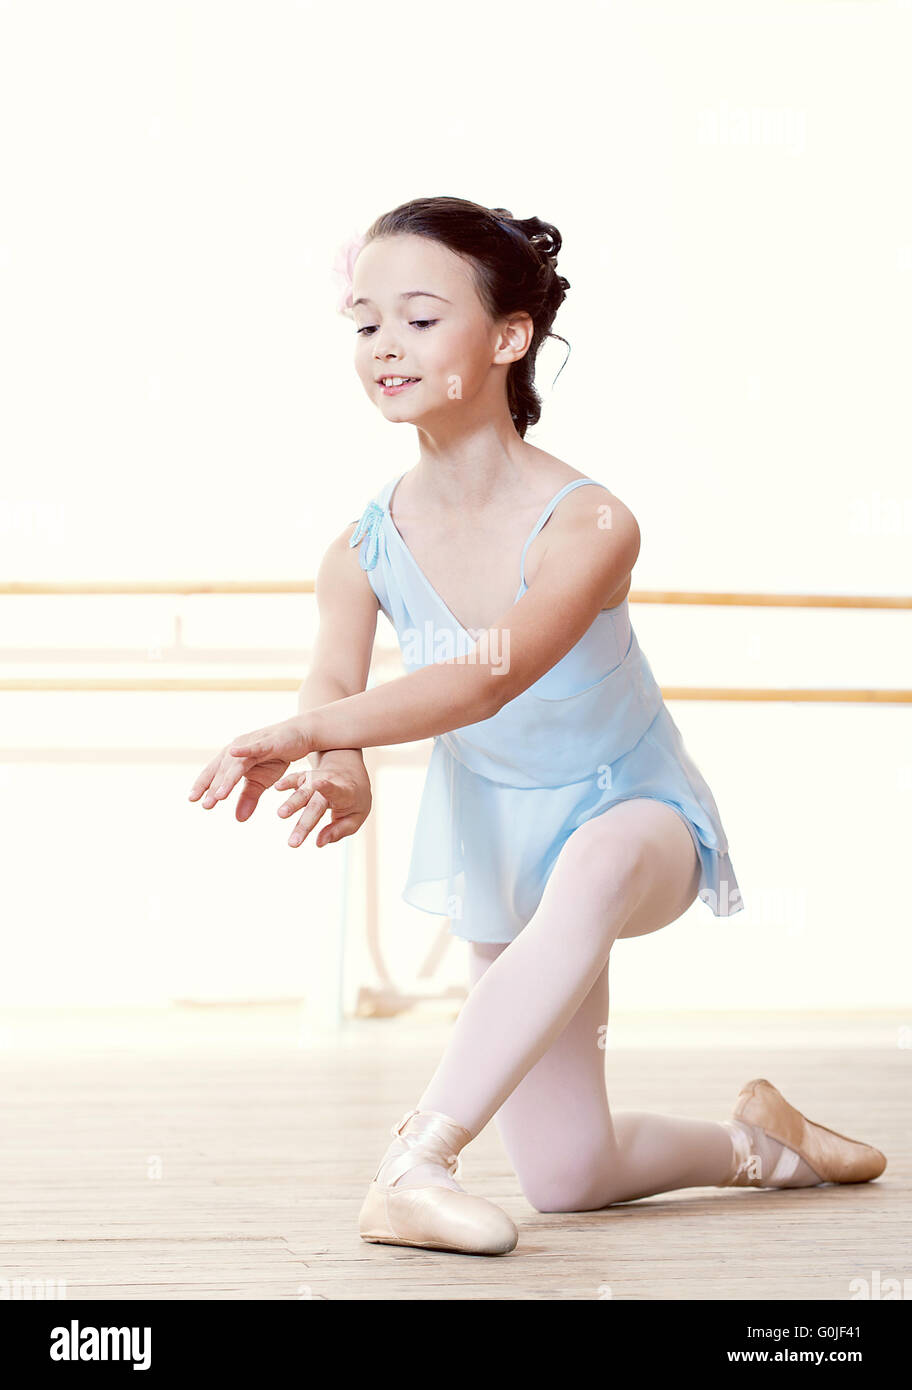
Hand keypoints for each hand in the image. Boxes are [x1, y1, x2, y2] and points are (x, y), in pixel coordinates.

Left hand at [188, 718, 310, 817]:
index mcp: (232, 758)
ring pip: (236, 764)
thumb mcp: (263, 780)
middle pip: (222, 771)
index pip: (214, 773)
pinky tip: (232, 752)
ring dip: (227, 779)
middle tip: (206, 806)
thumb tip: (239, 819)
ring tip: (219, 796)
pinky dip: (244, 750)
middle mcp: (237, 749)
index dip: (203, 785)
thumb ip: (249, 797)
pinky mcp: (268, 741)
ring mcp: (251, 744)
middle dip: (213, 788)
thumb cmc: (277, 756)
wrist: (299, 736)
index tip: (192, 800)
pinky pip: (254, 747)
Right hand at [275, 756, 371, 847]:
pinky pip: (295, 778)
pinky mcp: (306, 776)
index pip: (337, 792)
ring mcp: (316, 778)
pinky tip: (277, 787)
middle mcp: (330, 783)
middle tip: (292, 842)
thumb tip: (319, 843)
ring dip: (291, 804)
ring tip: (281, 814)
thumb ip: (338, 831)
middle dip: (304, 824)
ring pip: (302, 792)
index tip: (318, 784)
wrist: (350, 770)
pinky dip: (287, 782)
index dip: (328, 788)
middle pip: (315, 805)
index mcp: (346, 793)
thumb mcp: (355, 817)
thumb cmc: (354, 799)